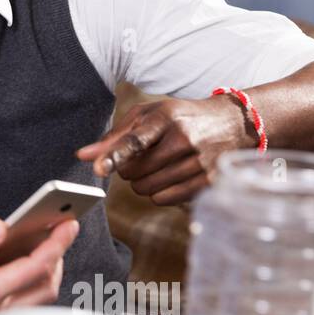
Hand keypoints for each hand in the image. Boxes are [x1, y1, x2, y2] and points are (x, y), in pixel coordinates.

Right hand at [0, 217, 78, 314]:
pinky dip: (27, 291)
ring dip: (44, 277)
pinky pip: (18, 311)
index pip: (35, 266)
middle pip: (45, 287)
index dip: (56, 243)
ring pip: (34, 302)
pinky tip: (13, 276)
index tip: (68, 224)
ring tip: (38, 252)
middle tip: (55, 235)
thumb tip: (0, 228)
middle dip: (57, 259)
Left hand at [76, 95, 253, 205]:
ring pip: (148, 189)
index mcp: (166, 118)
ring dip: (142, 183)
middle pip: (135, 172)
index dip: (114, 156)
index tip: (97, 168)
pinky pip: (165, 199)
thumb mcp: (149, 115)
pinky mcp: (209, 181)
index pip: (136, 140)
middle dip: (128, 170)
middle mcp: (184, 139)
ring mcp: (199, 162)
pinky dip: (159, 193)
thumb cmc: (181, 118)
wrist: (231, 123)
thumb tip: (82, 156)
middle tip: (139, 159)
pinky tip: (168, 178)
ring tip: (156, 167)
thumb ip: (115, 136)